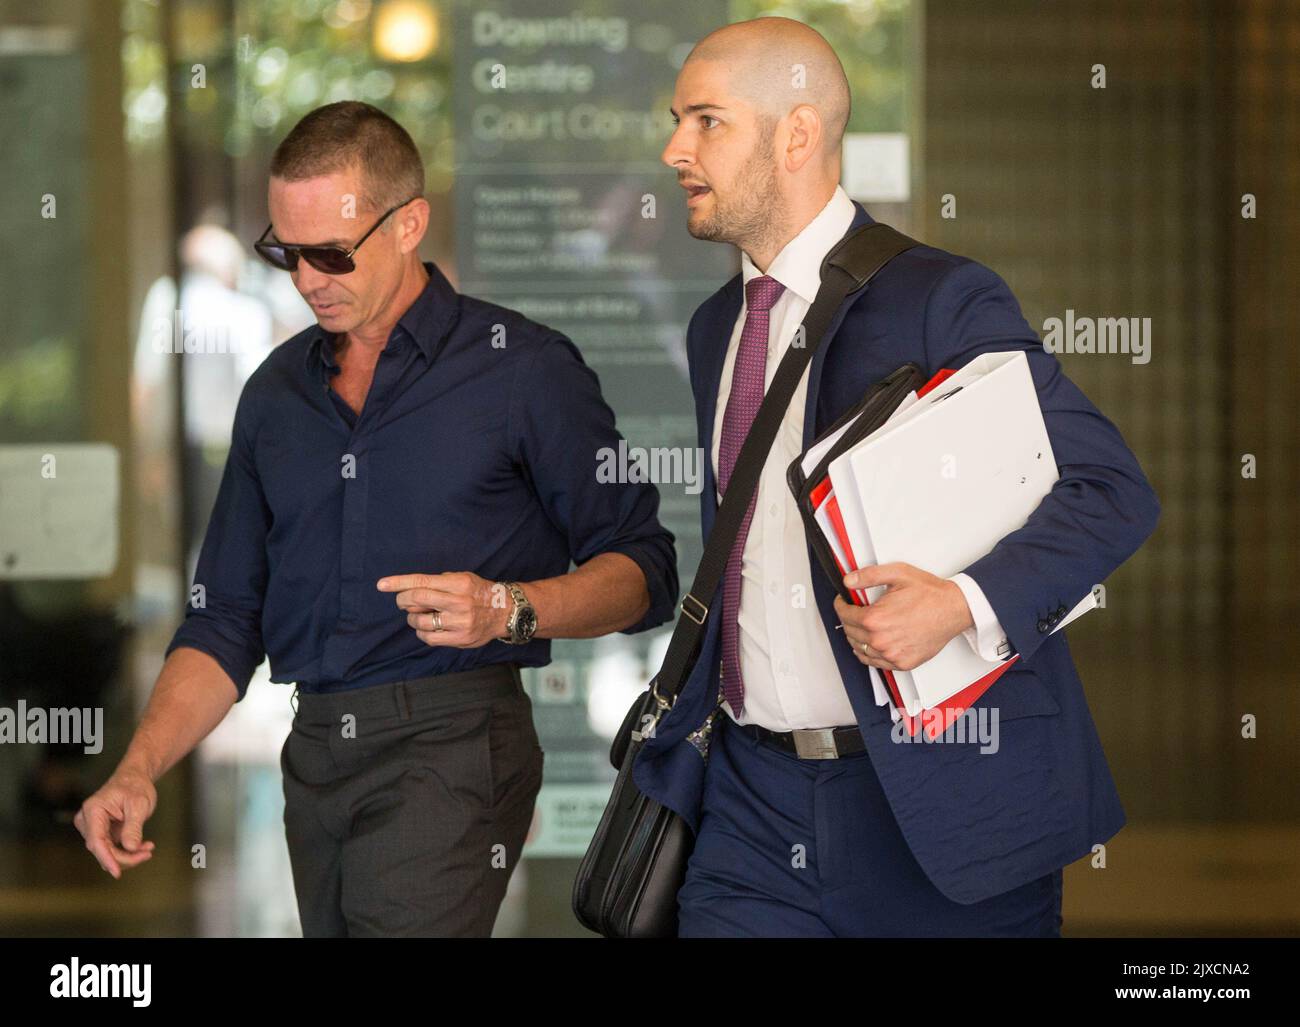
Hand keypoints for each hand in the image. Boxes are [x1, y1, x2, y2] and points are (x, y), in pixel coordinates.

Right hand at [73, 767, 157, 878]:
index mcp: (93, 810)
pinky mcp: (101, 833)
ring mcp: (93, 828)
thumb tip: (130, 848)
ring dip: (128, 856)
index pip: (96, 841)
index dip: (107, 858)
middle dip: (124, 857)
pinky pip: (112, 849)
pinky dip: (128, 851)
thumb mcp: (139, 804)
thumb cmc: (136, 786)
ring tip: (148, 848)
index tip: (117, 873)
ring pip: (107, 852)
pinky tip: (144, 846)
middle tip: (147, 853)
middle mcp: (87, 820)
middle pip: (102, 849)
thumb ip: (133, 827)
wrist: (135, 779)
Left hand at [377, 571, 509, 648]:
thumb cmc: (480, 593)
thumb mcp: (464, 578)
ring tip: (418, 615)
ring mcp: (460, 622)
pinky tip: (427, 627)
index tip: (382, 584)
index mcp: (459, 583)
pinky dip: (422, 632)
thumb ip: (440, 582)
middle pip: (417, 599)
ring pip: (420, 621)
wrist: (506, 612)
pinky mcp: (460, 639)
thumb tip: (412, 589)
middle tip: (402, 601)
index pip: (422, 582)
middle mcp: (459, 602)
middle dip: (403, 600)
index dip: (399, 583)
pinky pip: (430, 638)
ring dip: (412, 618)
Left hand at [834, 562, 974, 671]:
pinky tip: (872, 644)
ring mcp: (891, 655)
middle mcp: (881, 640)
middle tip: (853, 610)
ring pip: (859, 649)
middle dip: (848, 619)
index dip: (840, 605)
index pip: (845, 615)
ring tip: (861, 626)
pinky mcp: (902, 663)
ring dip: (856, 637)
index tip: (842, 602)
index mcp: (876, 619)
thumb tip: (849, 581)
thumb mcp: (897, 574)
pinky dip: (869, 653)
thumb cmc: (930, 594)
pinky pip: (875, 663)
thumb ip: (868, 576)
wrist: (954, 610)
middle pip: (850, 632)